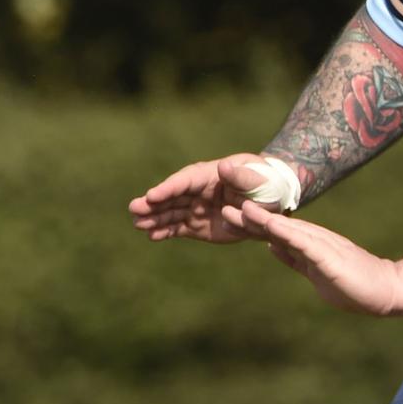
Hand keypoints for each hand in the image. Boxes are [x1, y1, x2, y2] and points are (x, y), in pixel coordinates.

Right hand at [129, 154, 294, 242]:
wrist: (269, 203)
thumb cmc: (265, 185)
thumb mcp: (257, 179)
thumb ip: (241, 176)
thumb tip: (224, 166)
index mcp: (208, 175)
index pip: (184, 181)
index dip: (168, 188)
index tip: (152, 195)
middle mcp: (196, 191)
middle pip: (170, 196)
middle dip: (152, 203)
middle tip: (134, 209)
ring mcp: (194, 208)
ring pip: (170, 213)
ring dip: (154, 219)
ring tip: (138, 225)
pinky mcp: (195, 225)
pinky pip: (177, 228)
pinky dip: (164, 232)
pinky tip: (152, 236)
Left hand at [220, 201, 400, 315]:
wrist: (385, 291)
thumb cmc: (353, 285)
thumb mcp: (315, 272)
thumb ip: (294, 258)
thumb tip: (272, 246)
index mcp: (308, 245)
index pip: (275, 233)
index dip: (252, 225)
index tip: (229, 216)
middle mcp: (313, 240)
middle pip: (276, 226)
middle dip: (250, 218)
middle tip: (224, 206)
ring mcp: (322, 246)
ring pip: (287, 229)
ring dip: (263, 219)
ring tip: (240, 209)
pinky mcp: (330, 256)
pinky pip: (304, 242)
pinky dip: (286, 232)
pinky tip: (270, 225)